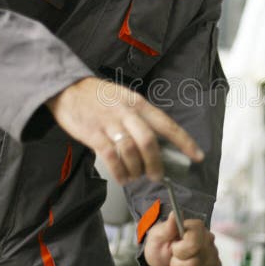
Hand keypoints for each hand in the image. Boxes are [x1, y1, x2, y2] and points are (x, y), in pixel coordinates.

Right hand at [46, 77, 202, 183]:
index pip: (167, 124)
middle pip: (149, 141)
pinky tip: (122, 177)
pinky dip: (119, 171)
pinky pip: (110, 157)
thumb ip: (140, 119)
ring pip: (130, 151)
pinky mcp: (92, 133)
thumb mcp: (125, 100)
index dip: (184, 141)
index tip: (197, 156)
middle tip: (157, 176)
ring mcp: (108, 123)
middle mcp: (126, 112)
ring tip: (136, 176)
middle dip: (156, 163)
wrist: (67, 88)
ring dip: (136, 169)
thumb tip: (159, 145)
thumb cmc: (99, 97)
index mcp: (139, 103)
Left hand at [143, 212, 220, 265]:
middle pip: (195, 263)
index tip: (173, 247)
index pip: (194, 244)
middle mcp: (209, 240)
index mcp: (197, 228)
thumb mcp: (157, 236)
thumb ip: (166, 227)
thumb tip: (174, 214)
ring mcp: (214, 256)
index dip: (179, 250)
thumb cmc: (160, 244)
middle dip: (178, 265)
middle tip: (174, 259)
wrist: (163, 257)